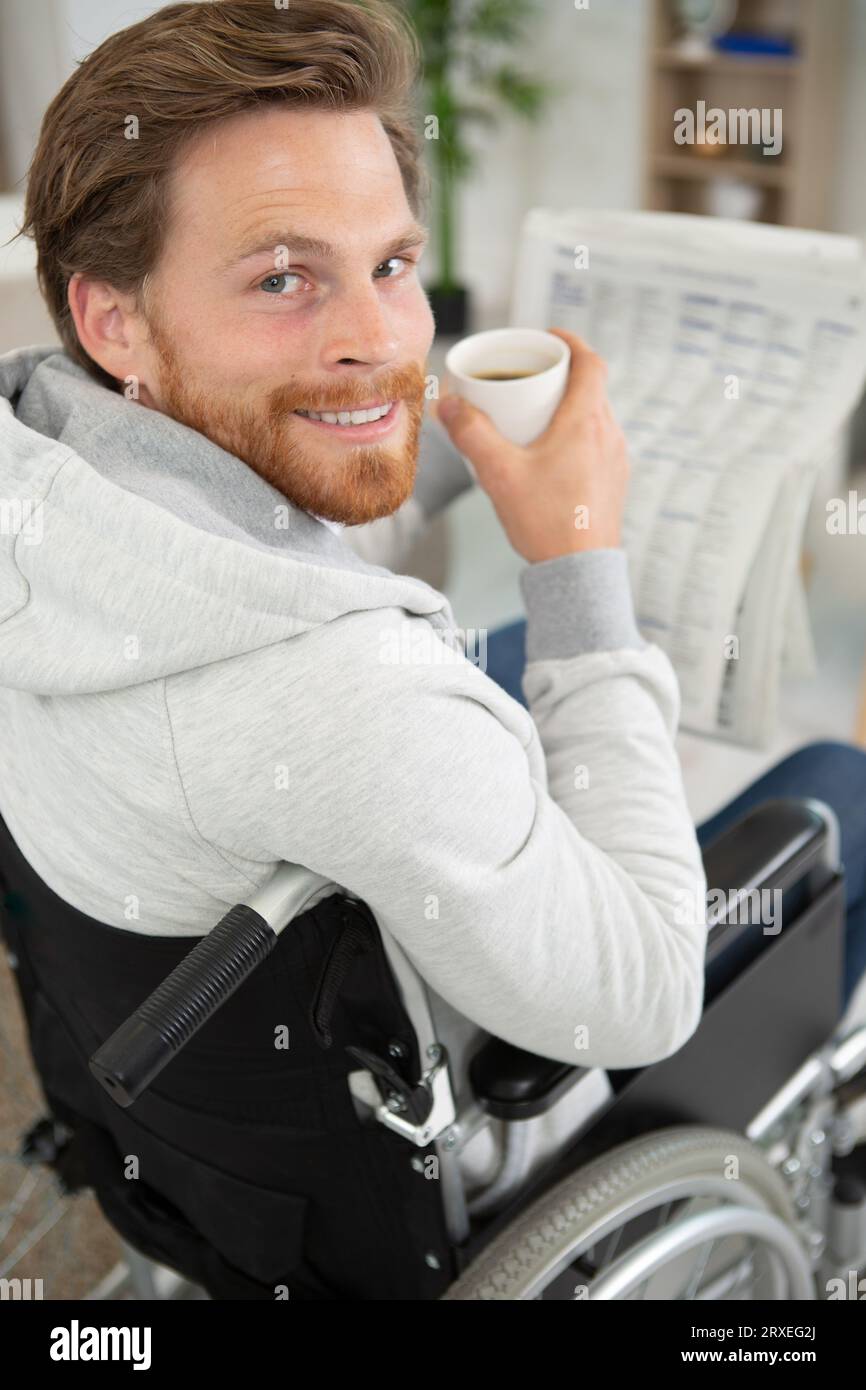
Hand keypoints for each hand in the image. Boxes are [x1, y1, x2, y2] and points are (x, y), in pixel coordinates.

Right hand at [431, 329, 628, 563]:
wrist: (579, 573)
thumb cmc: (545, 522)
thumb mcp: (499, 473)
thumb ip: (471, 434)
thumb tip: (448, 403)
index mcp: (586, 422)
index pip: (590, 362)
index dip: (570, 342)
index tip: (548, 338)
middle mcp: (608, 434)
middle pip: (591, 387)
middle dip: (561, 374)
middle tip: (531, 377)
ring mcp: (616, 459)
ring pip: (595, 415)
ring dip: (569, 406)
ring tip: (537, 415)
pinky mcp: (615, 481)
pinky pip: (598, 442)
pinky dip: (577, 433)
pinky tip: (552, 453)